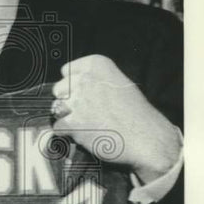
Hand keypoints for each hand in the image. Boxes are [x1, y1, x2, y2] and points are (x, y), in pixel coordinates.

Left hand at [51, 55, 181, 183]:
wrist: (146, 138)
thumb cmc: (136, 113)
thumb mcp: (119, 83)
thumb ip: (95, 80)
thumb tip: (74, 86)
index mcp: (97, 65)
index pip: (67, 70)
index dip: (72, 85)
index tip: (83, 94)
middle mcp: (85, 79)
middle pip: (58, 89)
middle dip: (67, 101)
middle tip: (84, 111)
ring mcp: (77, 101)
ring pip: (56, 108)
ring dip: (67, 117)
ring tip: (86, 123)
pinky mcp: (73, 123)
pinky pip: (58, 127)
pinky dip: (68, 133)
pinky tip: (84, 134)